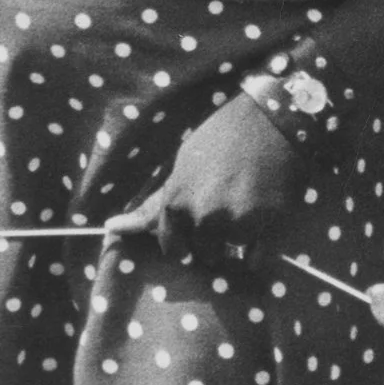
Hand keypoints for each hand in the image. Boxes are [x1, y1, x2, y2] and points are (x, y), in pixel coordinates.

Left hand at [108, 88, 307, 261]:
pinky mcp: (269, 232)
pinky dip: (258, 250)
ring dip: (235, 241)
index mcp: (178, 199)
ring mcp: (236, 225)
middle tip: (224, 210)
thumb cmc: (222, 137)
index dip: (181, 242)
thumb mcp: (183, 162)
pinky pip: (255, 262)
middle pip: (202, 253)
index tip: (191, 233)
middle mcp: (203, 216)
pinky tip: (261, 222)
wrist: (272, 122)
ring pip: (229, 255)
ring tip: (244, 208)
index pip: (170, 246)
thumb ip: (155, 203)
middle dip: (211, 240)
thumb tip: (111, 227)